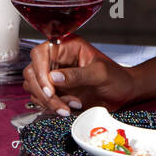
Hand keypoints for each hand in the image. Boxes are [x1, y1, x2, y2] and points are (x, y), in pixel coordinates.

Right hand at [22, 35, 138, 113]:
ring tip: (69, 107)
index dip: (40, 71)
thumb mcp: (100, 74)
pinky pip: (40, 99)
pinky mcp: (55, 90)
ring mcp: (54, 75)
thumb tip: (54, 77)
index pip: (40, 53)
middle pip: (32, 72)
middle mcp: (57, 59)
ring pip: (33, 87)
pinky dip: (50, 107)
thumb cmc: (117, 78)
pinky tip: (67, 108)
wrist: (124, 93)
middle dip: (44, 92)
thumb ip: (78, 75)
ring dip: (47, 101)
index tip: (50, 89)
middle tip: (59, 103)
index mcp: (67, 47)